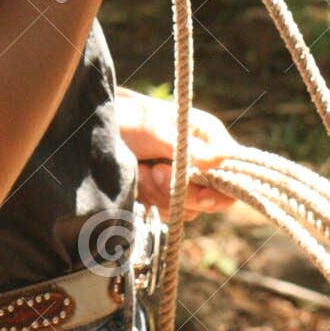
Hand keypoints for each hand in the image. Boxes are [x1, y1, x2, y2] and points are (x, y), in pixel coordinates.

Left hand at [115, 85, 237, 219]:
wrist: (96, 129)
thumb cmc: (128, 118)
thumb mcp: (155, 129)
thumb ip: (187, 147)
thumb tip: (221, 159)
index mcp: (208, 137)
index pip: (233, 173)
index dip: (219, 189)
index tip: (195, 191)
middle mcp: (201, 159)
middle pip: (211, 197)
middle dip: (179, 190)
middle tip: (155, 171)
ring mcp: (184, 178)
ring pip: (188, 208)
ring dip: (160, 194)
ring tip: (142, 170)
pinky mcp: (165, 193)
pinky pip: (170, 212)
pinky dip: (151, 200)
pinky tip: (138, 179)